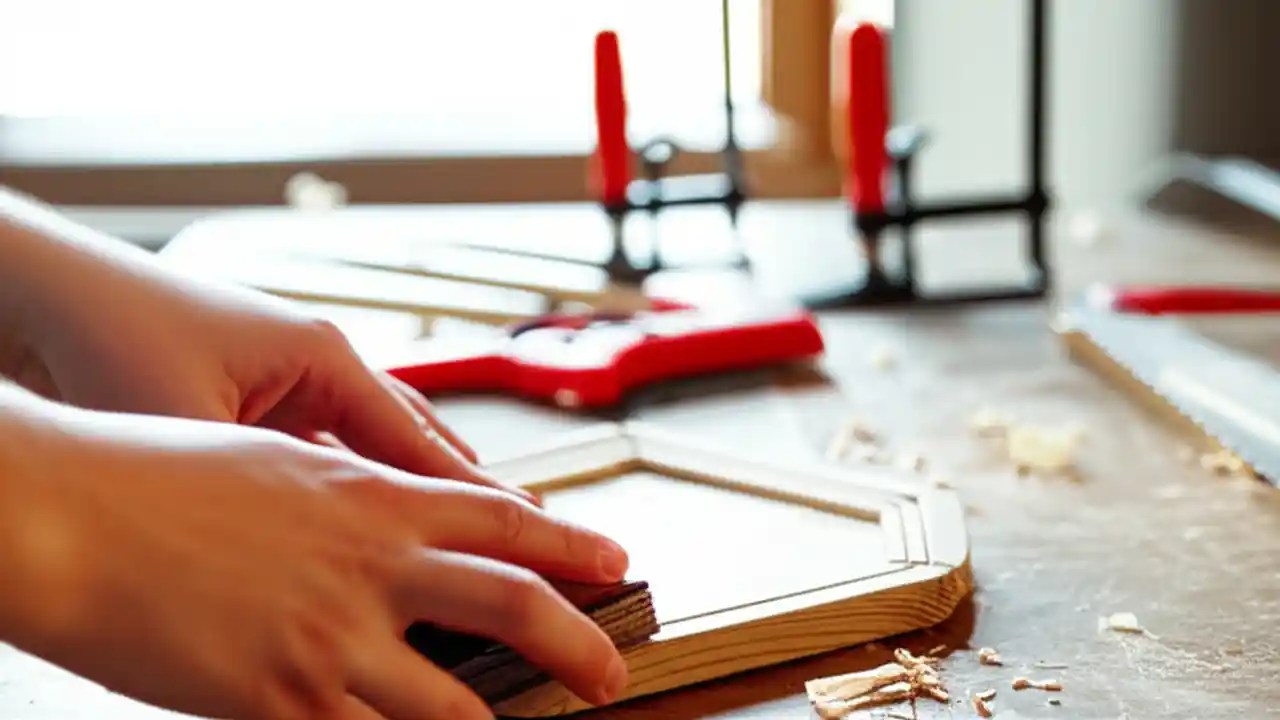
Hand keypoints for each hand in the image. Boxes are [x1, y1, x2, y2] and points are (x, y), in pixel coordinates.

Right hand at [10, 406, 628, 719]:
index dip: (575, 544)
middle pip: (516, 607)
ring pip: (455, 706)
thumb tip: (407, 527)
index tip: (618, 564)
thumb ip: (359, 500)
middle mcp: (371, 568)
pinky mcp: (279, 703)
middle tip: (613, 672)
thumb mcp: (287, 466)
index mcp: (375, 498)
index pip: (508, 521)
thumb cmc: (165, 477)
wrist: (73, 516)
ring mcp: (330, 642)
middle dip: (581, 646)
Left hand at [21, 236, 533, 502]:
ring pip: (374, 449)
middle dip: (463, 492)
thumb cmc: (108, 335)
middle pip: (415, 439)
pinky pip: (326, 457)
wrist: (39, 294)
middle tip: (519, 537)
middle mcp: (317, 365)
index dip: (476, 495)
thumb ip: (258, 494)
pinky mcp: (254, 404)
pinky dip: (354, 492)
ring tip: (459, 537)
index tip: (531, 530)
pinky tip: (361, 530)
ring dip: (411, 493)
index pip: (420, 441)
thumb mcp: (189, 429)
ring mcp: (287, 384)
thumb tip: (307, 568)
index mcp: (322, 356)